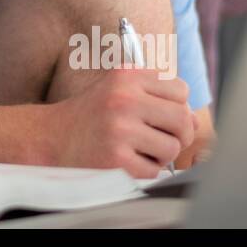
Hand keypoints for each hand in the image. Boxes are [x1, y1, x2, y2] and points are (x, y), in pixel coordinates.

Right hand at [36, 68, 195, 177]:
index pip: (180, 90)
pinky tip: (126, 161)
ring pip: (171, 147)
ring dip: (160, 155)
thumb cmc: (93, 115)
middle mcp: (123, 98)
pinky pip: (155, 170)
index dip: (176, 106)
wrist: (52, 138)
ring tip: (139, 149)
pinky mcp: (115, 158)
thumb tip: (194, 119)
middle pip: (182, 119)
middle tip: (161, 139)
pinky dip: (145, 171)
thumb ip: (156, 96)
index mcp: (126, 76)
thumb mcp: (118, 90)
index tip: (160, 115)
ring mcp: (119, 129)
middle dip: (179, 134)